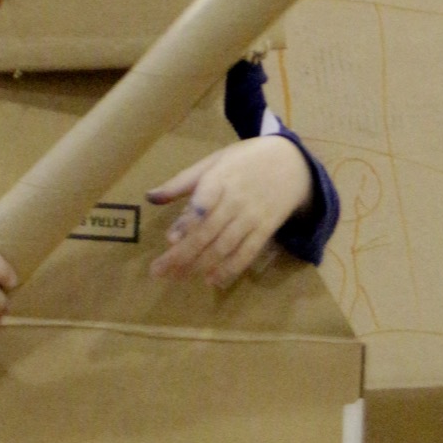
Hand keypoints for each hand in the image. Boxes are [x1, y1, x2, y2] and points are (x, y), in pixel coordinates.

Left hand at [147, 136, 312, 287]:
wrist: (293, 162)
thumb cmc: (244, 161)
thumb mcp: (213, 162)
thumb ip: (181, 182)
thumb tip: (149, 197)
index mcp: (220, 178)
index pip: (202, 203)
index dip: (186, 223)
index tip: (169, 240)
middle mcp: (236, 200)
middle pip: (208, 232)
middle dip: (182, 254)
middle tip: (159, 271)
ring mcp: (252, 216)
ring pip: (225, 246)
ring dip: (201, 265)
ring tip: (178, 277)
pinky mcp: (266, 229)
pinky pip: (247, 253)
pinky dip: (231, 268)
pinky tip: (213, 280)